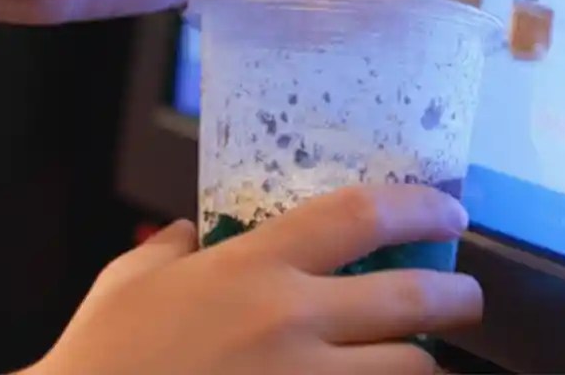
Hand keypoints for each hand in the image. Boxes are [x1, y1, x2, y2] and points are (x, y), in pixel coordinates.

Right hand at [29, 186, 479, 374]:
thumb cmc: (98, 360)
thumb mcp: (128, 285)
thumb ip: (170, 250)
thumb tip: (191, 233)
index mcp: (253, 269)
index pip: (360, 216)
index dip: (419, 207)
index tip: (449, 213)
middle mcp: (291, 323)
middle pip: (412, 300)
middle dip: (459, 299)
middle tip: (467, 300)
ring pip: (410, 372)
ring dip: (422, 366)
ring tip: (418, 362)